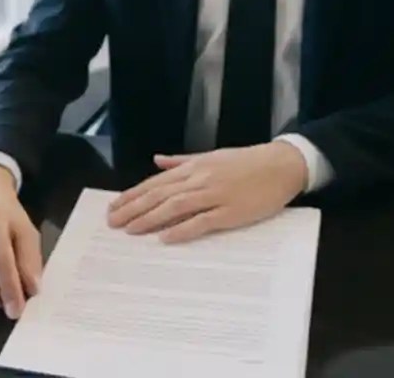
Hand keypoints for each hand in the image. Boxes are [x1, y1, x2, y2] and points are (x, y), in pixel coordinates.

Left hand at [107, 142, 307, 242]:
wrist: (280, 165)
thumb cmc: (245, 161)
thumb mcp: (210, 155)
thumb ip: (181, 160)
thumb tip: (157, 160)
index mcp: (193, 167)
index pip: (156, 182)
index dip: (133, 195)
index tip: (114, 207)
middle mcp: (199, 179)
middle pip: (160, 194)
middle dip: (134, 208)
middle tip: (113, 222)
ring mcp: (215, 195)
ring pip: (175, 206)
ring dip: (151, 218)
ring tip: (131, 230)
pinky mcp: (230, 211)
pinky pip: (202, 221)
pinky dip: (183, 229)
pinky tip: (166, 237)